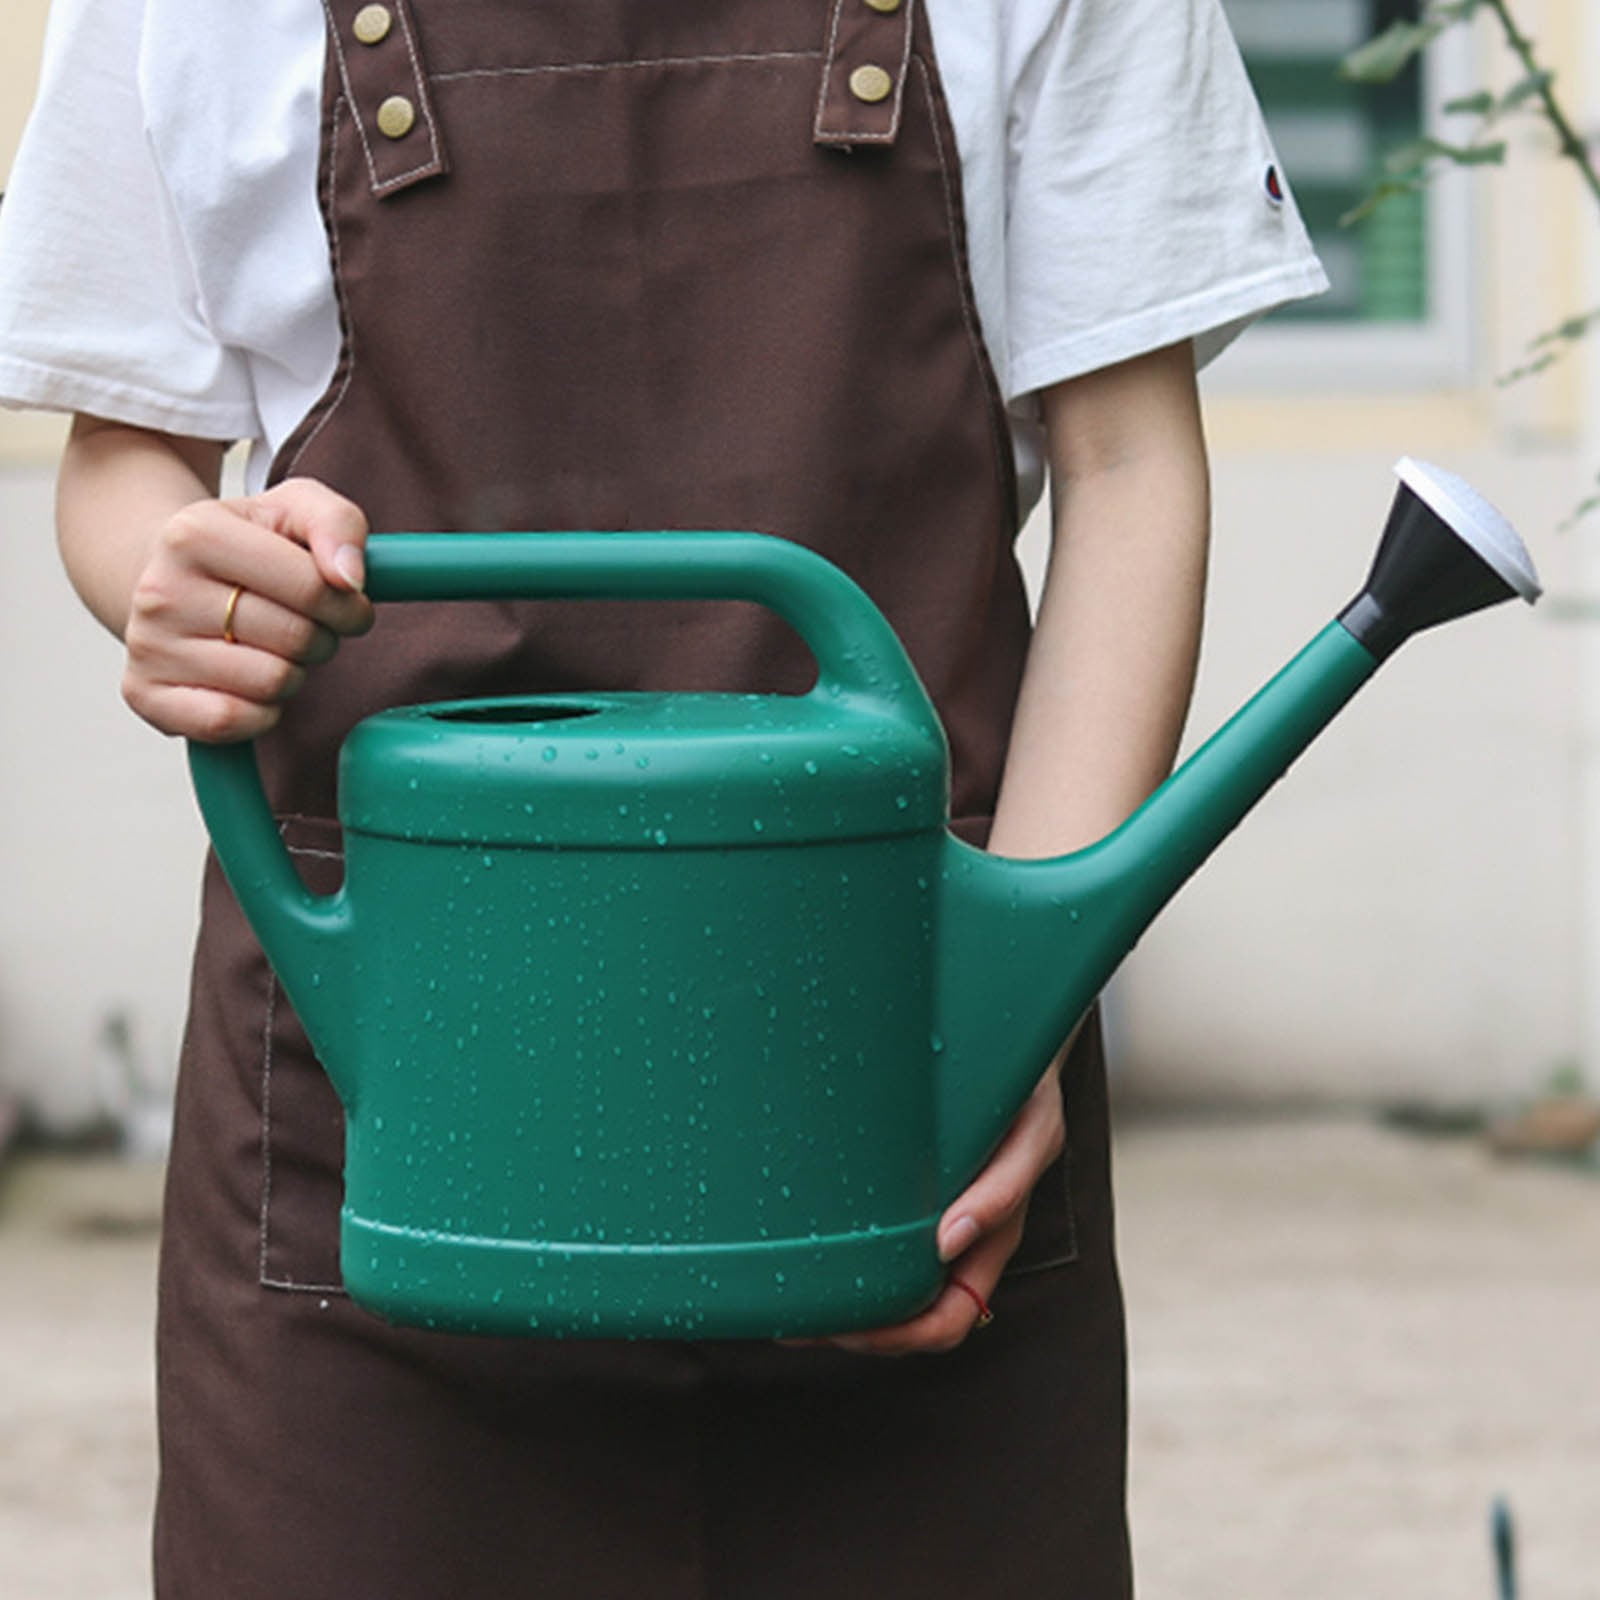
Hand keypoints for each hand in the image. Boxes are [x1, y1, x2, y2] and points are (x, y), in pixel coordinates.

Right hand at [122, 477, 372, 740]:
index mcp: (195, 532)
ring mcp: (147, 644)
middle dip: (321, 638)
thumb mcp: (296, 511)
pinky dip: (261, 712)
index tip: (346, 602)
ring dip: (293, 674)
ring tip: (272, 648)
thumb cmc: (248, 547)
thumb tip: (349, 579)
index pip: (314, 588)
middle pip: (297, 639)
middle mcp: (160, 588)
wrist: (173, 580)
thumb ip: (338, 525)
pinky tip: (250, 683)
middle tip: (303, 624)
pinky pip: (232, 722)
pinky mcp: (144, 694)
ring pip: (272, 683)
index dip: (349, 605)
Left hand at [802, 1039, 1070, 1355]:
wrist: (1009, 1041)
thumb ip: (1003, 1188)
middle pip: (904, 1316)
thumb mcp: (1030, 1133)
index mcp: (989, 1240)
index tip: (848, 1328)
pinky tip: (797, 1248)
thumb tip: (950, 1243)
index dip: (899, 1337)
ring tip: (785, 1299)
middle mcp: (956, 1239)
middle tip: (796, 1322)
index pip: (945, 1319)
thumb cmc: (1024, 1090)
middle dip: (852, 1329)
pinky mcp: (901, 1188)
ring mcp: (928, 1217)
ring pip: (882, 1286)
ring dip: (837, 1302)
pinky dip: (836, 1257)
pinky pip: (871, 1241)